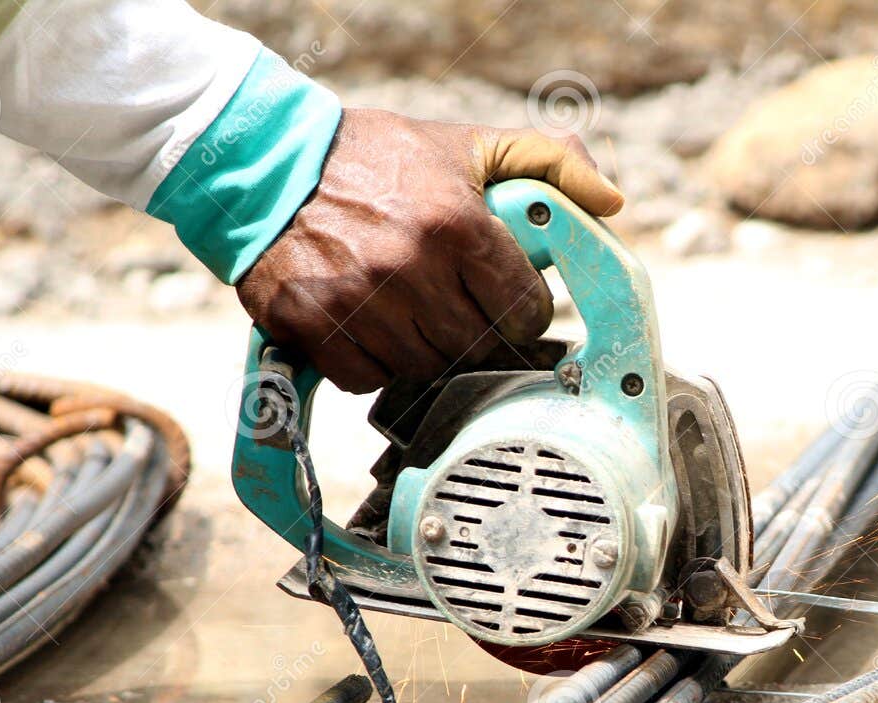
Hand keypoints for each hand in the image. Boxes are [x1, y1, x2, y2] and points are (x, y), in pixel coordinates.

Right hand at [237, 109, 623, 392]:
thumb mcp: (466, 148)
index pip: (524, 311)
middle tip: (460, 311)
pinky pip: (368, 379)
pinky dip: (375, 364)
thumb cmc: (376, 158)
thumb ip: (547, 164)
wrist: (266, 164)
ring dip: (427, 352)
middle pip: (477, 348)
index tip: (508, 303)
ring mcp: (358, 302)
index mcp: (456, 226)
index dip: (522, 311)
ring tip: (415, 315)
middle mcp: (409, 268)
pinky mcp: (313, 325)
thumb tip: (611, 201)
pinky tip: (372, 329)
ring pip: (425, 369)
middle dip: (477, 334)